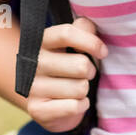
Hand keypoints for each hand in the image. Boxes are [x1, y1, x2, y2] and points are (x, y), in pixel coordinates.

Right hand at [25, 15, 107, 132]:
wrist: (45, 102)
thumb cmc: (66, 67)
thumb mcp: (72, 45)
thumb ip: (82, 30)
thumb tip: (90, 25)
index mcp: (41, 41)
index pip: (67, 33)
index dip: (91, 42)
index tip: (103, 52)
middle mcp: (32, 62)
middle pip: (81, 65)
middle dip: (90, 72)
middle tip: (84, 74)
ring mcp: (32, 86)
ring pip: (80, 88)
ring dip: (84, 91)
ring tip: (74, 89)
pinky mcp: (36, 109)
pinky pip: (74, 106)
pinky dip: (80, 106)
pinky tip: (72, 103)